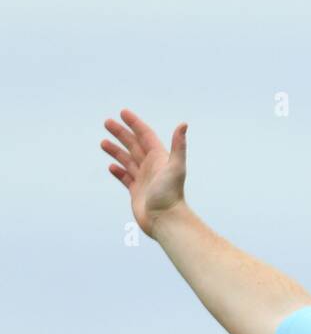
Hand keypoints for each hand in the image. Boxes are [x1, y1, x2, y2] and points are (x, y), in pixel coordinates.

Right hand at [101, 108, 187, 237]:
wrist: (166, 220)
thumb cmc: (171, 194)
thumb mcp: (175, 167)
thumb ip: (178, 145)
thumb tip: (183, 124)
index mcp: (159, 158)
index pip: (145, 135)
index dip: (135, 124)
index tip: (123, 113)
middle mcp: (152, 167)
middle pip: (134, 145)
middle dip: (121, 133)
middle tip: (107, 122)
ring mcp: (144, 179)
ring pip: (127, 160)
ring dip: (116, 150)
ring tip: (103, 142)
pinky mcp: (137, 192)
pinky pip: (126, 178)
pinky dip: (118, 171)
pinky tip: (111, 166)